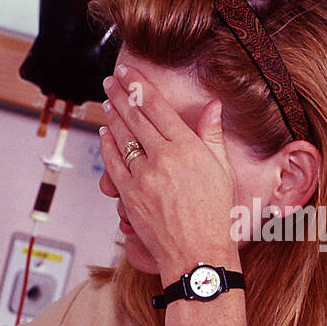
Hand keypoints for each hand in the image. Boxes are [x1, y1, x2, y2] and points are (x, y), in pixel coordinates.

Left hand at [98, 66, 238, 283]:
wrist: (198, 252)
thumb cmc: (216, 213)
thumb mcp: (222, 169)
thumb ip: (212, 135)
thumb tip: (213, 105)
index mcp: (188, 147)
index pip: (157, 108)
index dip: (138, 86)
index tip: (127, 73)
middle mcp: (164, 158)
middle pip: (135, 118)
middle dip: (119, 95)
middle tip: (109, 80)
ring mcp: (144, 177)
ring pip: (121, 139)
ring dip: (111, 116)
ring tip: (105, 101)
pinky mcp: (130, 196)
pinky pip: (113, 165)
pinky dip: (107, 146)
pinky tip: (104, 133)